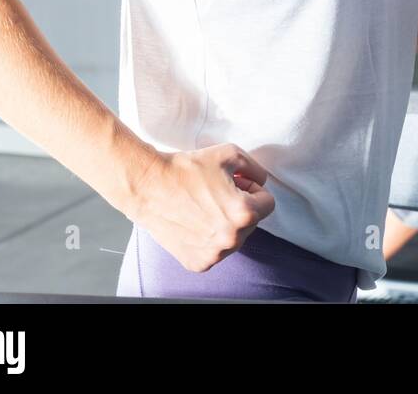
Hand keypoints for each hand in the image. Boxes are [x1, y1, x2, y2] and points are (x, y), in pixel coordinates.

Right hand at [131, 143, 275, 271]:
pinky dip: (209, 238)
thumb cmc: (187, 169)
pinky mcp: (198, 263)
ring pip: (235, 238)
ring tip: (204, 207)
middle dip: (240, 207)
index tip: (235, 184)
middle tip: (216, 194)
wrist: (148, 186)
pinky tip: (194, 222)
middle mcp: (231, 239)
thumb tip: (261, 182)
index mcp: (244, 214)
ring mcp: (214, 254)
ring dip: (227, 224)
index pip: (268, 203)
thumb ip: (256, 169)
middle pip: (253, 222)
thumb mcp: (230, 154)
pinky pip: (216, 251)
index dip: (253, 189)